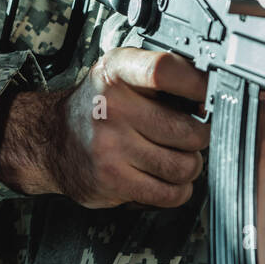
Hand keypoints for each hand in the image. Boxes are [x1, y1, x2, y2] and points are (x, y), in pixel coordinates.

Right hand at [0, 48, 209, 208]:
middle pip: (189, 130)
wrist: (50, 139)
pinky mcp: (112, 181)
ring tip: (176, 156)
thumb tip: (215, 94)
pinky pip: (170, 193)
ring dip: (190, 165)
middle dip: (199, 136)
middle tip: (189, 134)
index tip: (211, 96)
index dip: (198, 85)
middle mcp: (112, 107)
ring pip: (185, 166)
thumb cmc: (99, 106)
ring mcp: (110, 147)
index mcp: (117, 71)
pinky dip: (177, 189)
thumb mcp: (122, 73)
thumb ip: (163, 76)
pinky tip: (165, 177)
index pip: (165, 70)